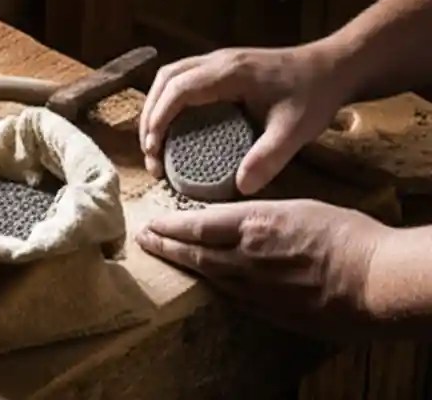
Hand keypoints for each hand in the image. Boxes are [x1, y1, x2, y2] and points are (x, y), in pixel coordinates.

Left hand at [136, 199, 387, 336]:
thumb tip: (243, 220)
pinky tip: (204, 280)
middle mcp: (245, 257)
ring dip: (182, 264)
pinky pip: (230, 296)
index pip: (197, 224)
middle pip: (193, 251)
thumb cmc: (347, 237)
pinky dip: (212, 285)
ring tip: (164, 255)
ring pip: (207, 275)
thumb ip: (264, 215)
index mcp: (253, 225)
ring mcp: (254, 288)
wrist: (375, 281)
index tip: (151, 221)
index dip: (169, 224)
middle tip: (144, 239)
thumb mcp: (299, 208)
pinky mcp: (267, 311)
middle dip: (165, 244)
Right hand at [139, 43, 351, 194]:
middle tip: (150, 152)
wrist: (334, 66)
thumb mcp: (295, 130)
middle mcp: (217, 61)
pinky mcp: (223, 66)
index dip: (158, 119)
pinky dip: (169, 101)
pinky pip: (183, 78)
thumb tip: (240, 188)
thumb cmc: (315, 94)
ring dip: (156, 106)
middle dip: (150, 116)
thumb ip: (268, 158)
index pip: (177, 90)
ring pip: (170, 76)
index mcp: (229, 73)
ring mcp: (218, 60)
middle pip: (165, 80)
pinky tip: (176, 124)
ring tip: (155, 140)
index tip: (153, 151)